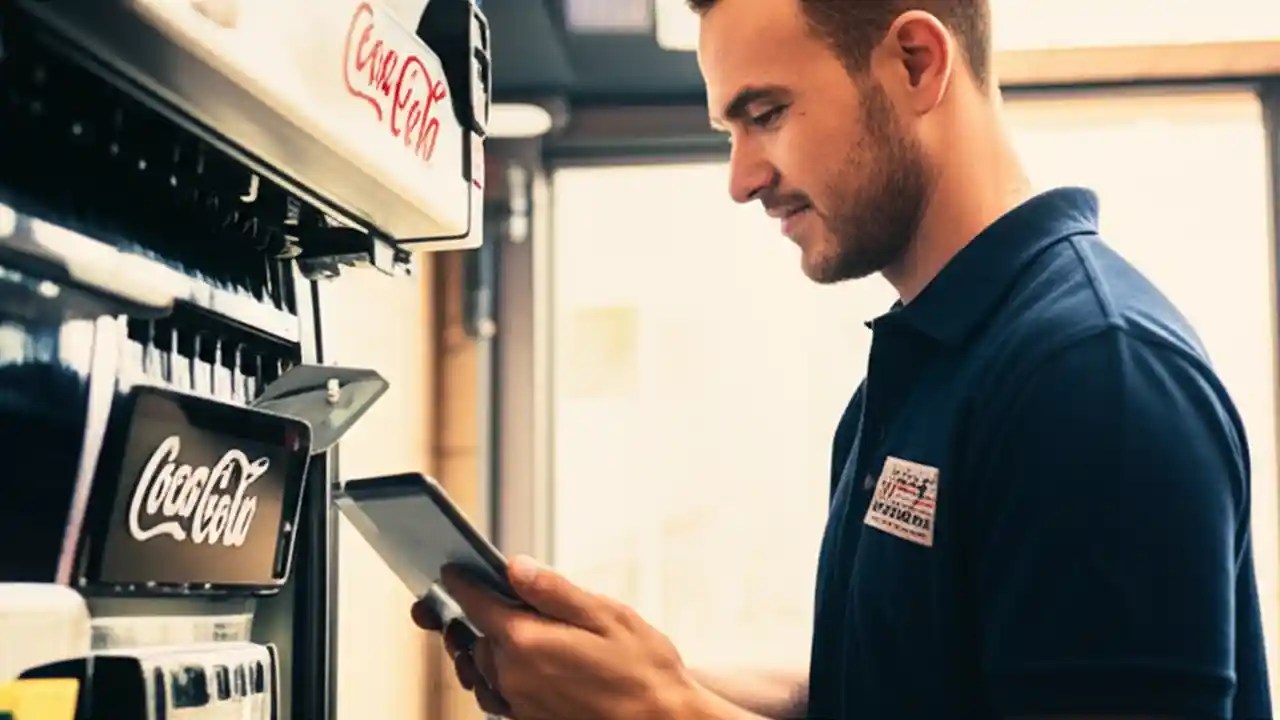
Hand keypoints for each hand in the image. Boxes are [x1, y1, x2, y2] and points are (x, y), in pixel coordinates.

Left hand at [411, 556, 700, 719]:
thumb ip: (554, 590)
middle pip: (478, 638)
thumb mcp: (607, 615)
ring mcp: (519, 704)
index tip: (452, 572)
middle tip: (490, 597)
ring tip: (504, 631)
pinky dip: (501, 676)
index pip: (477, 604)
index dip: (462, 583)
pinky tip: (522, 665)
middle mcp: (513, 676)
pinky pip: (499, 695)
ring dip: (489, 648)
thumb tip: (514, 567)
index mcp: (527, 642)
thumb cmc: (644, 671)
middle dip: (480, 616)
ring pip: (485, 669)